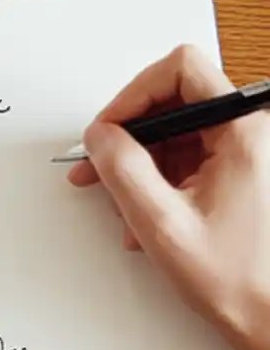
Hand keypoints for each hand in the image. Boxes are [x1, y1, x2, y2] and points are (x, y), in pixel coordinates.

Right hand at [68, 45, 269, 349]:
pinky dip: (156, 180)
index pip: (180, 70)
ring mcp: (246, 154)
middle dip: (128, 134)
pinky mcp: (238, 173)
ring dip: (139, 164)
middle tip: (98, 163)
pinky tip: (144, 214)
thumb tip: (99, 136)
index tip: (109, 129)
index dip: (133, 94)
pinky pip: (185, 158)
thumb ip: (121, 168)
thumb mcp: (160, 221)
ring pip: (174, 132)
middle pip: (172, 100)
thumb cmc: (238, 279)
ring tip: (121, 202)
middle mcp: (250, 135)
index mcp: (243, 133)